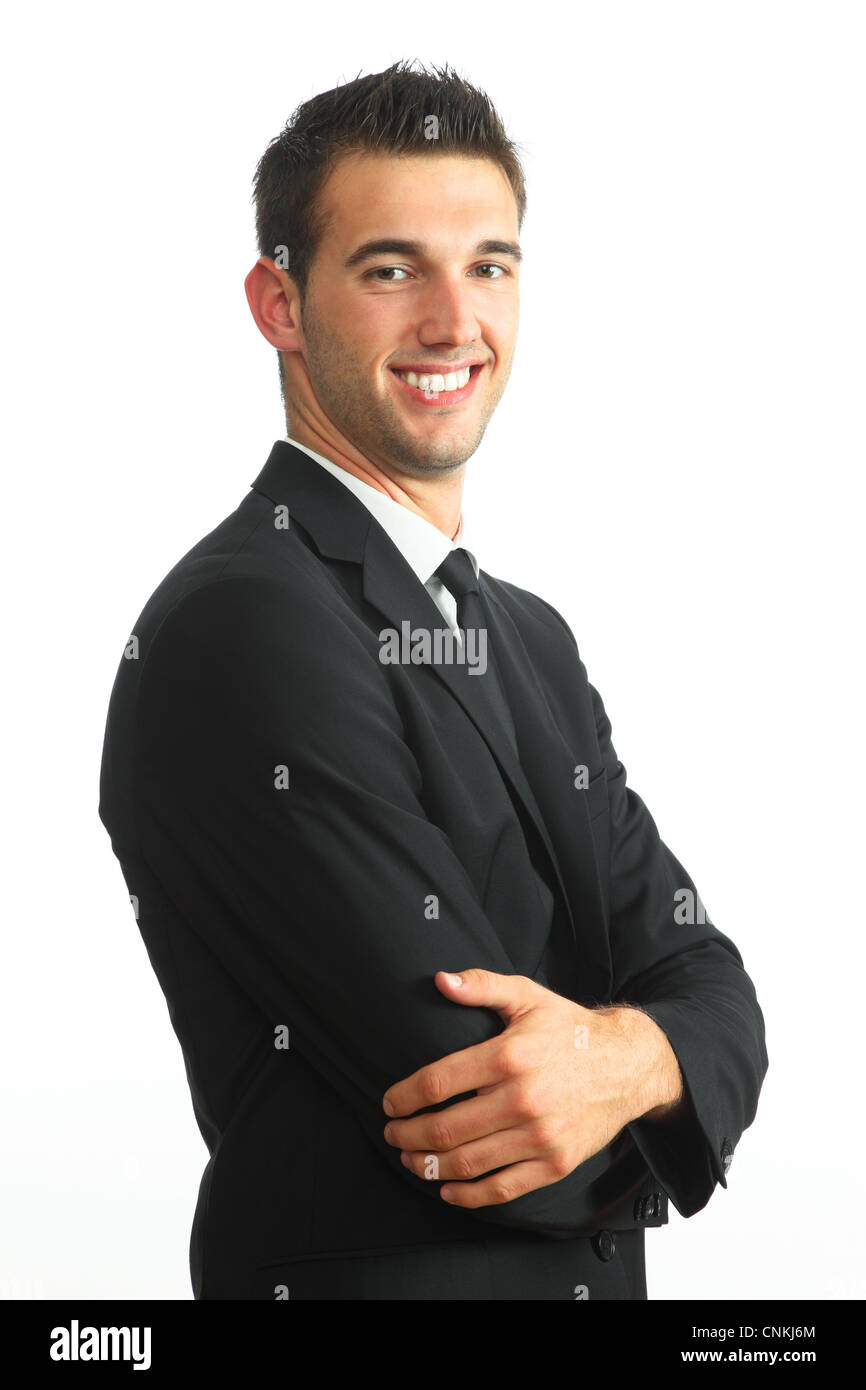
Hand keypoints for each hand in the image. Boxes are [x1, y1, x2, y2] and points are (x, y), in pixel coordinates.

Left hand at [382, 969, 682, 1208]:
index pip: (438, 1082)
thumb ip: (481, 985)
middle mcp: (524, 1098)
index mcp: (510, 1056)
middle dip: (408, 1136)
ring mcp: (540, 1136)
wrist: (628, 1065)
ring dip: (429, 1166)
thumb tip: (440, 980)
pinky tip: (447, 1188)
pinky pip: (503, 1187)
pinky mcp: (555, 1163)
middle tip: (392, 1135)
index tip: (390, 1103)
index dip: (404, 1097)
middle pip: (446, 1128)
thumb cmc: (569, 1030)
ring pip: (469, 1162)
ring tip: (411, 1159)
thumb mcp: (527, 996)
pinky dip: (468, 1194)